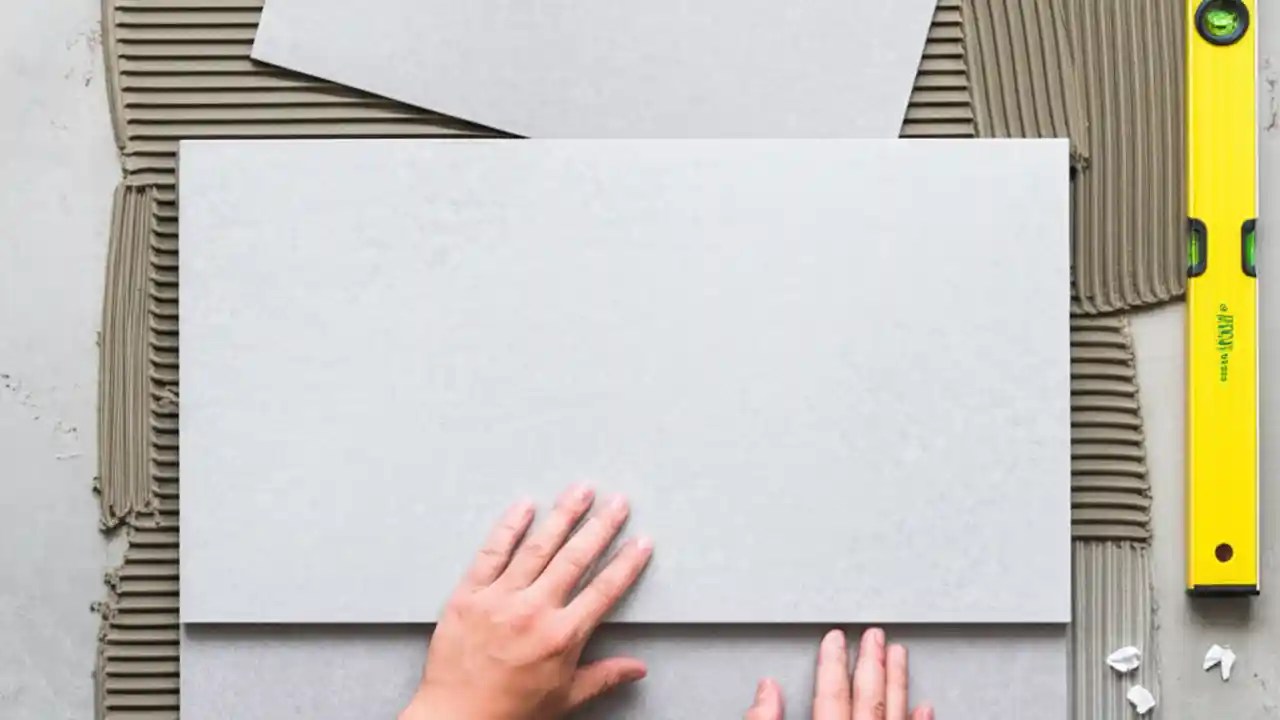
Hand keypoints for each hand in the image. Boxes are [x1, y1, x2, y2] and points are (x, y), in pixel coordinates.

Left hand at [400, 485, 653, 719]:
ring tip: (580, 491)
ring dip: (562, 516)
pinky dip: (509, 528)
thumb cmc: (508, 712)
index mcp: (561, 637)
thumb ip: (603, 677)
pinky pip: (491, 553)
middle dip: (600, 527)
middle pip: (575, 559)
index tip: (641, 542)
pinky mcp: (468, 595)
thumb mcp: (564, 698)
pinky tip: (524, 507)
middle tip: (617, 503)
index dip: (626, 564)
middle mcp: (532, 612)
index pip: (603, 591)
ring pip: (537, 548)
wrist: (456, 719)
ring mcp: (499, 599)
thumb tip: (637, 669)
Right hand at [745, 628, 932, 719]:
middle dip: (870, 663)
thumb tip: (766, 691)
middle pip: (868, 700)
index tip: (834, 639)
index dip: (831, 664)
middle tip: (874, 636)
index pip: (830, 696)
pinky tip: (924, 706)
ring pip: (894, 713)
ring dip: (897, 682)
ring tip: (899, 654)